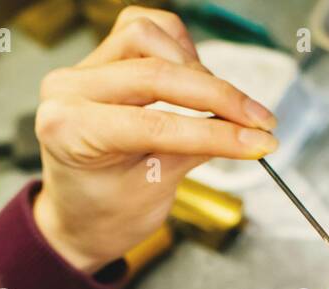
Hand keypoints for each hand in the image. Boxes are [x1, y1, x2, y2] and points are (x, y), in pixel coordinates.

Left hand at [32, 5, 277, 272]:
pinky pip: (148, 31)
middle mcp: (69, 89)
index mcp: (69, 130)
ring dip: (196, 69)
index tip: (259, 141)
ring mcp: (84, 68)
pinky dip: (180, 49)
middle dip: (217, 96)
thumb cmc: (105, 213)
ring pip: (151, 37)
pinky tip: (195, 80)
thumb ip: (195, 152)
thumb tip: (247, 131)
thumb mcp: (152, 192)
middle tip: (260, 122)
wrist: (78, 217)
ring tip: (222, 105)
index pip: (156, 123)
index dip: (215, 131)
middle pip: (156, 71)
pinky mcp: (102, 57)